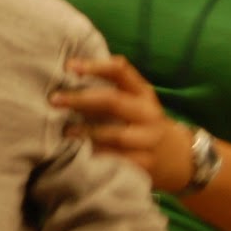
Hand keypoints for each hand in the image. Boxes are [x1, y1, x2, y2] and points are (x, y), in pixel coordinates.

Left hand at [49, 55, 192, 191]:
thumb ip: (111, 88)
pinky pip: (117, 160)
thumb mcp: (136, 101)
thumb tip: (68, 74)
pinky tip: (80, 155)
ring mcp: (148, 140)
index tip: (68, 66)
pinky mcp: (145, 164)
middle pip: (113, 101)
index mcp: (143, 92)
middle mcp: (148, 113)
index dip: (94, 66)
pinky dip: (97, 157)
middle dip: (81, 99)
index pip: (120, 70)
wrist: (177, 157)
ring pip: (115, 134)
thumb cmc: (142, 123)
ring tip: (65, 131)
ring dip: (86, 132)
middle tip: (54, 100)